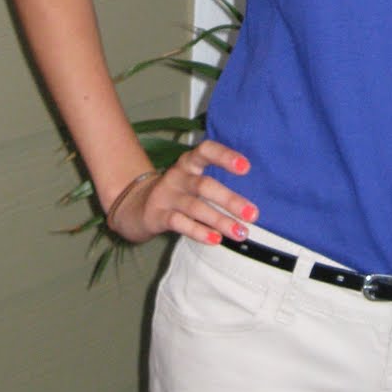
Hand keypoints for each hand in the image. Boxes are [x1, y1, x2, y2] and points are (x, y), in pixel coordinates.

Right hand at [108, 140, 256, 245]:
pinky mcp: (157, 216)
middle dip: (230, 200)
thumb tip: (251, 204)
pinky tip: (216, 240)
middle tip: (253, 214)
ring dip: (220, 220)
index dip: (225, 157)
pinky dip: (199, 232)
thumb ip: (217, 185)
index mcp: (189, 162)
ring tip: (240, 233)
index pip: (206, 151)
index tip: (247, 168)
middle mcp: (177, 176)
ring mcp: (166, 196)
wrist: (137, 206)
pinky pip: (179, 223)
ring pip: (195, 207)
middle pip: (204, 185)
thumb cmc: (179, 193)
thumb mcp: (194, 180)